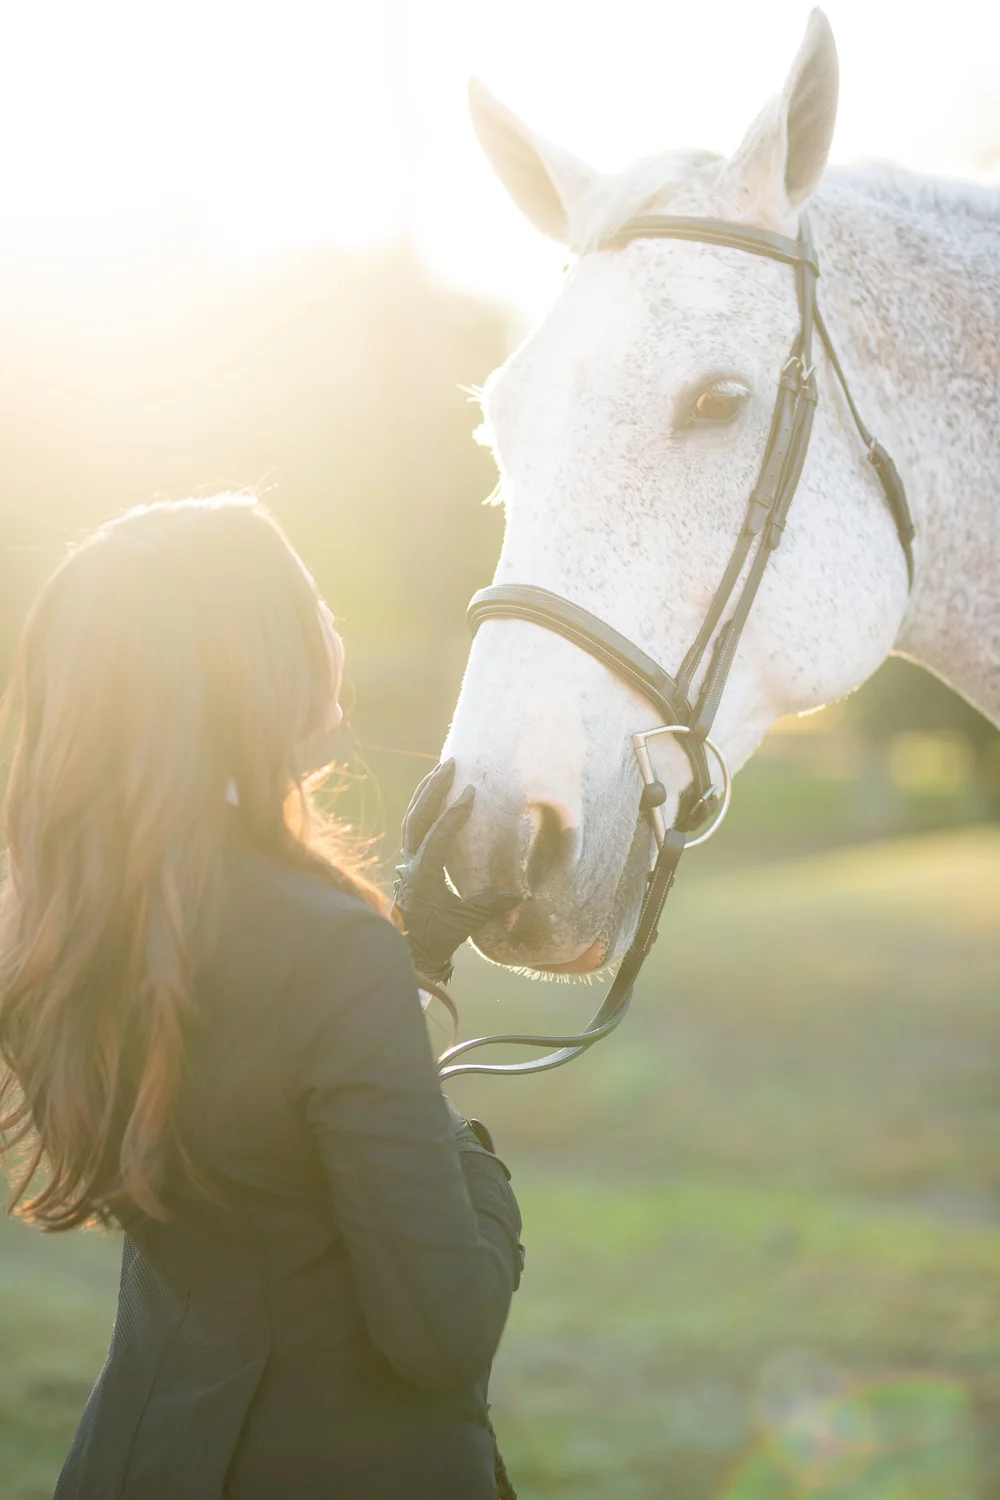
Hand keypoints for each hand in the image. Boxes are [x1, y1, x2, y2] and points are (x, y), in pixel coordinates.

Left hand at [394, 760, 519, 983]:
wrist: (412, 951)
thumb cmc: (439, 937)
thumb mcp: (465, 922)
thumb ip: (490, 906)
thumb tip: (522, 896)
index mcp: (423, 875)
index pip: (438, 836)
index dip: (455, 814)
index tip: (472, 792)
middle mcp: (410, 863)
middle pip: (417, 817)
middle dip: (434, 789)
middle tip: (450, 764)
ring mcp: (406, 860)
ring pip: (411, 818)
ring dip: (426, 793)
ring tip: (440, 769)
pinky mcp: (409, 860)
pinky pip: (412, 826)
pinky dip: (422, 806)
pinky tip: (433, 794)